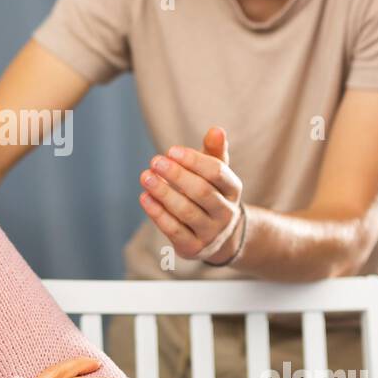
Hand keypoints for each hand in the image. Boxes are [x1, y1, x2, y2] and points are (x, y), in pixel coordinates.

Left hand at [138, 125, 244, 265]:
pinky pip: (174, 230)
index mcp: (232, 190)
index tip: (171, 150)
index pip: (217, 172)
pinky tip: (145, 197)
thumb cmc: (210, 194)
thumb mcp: (215, 173)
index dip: (194, 160)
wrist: (216, 236)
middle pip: (201, 192)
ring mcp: (211, 233)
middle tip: (155, 161)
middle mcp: (226, 213)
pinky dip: (157, 213)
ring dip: (163, 192)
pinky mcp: (193, 248)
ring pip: (186, 211)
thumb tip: (216, 129)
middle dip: (176, 175)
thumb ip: (214, 151)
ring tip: (145, 177)